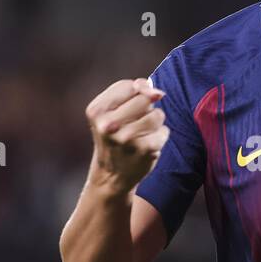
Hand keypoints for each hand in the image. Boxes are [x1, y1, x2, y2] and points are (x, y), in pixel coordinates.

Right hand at [85, 77, 168, 194]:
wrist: (112, 175)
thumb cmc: (115, 136)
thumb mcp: (112, 111)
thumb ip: (131, 91)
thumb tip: (157, 92)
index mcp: (96, 111)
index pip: (129, 86)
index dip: (136, 94)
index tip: (128, 109)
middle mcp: (107, 125)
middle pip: (144, 98)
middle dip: (146, 108)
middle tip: (133, 124)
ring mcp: (126, 138)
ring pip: (157, 114)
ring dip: (154, 123)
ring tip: (141, 134)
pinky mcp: (143, 150)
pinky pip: (164, 131)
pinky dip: (160, 137)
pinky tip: (147, 146)